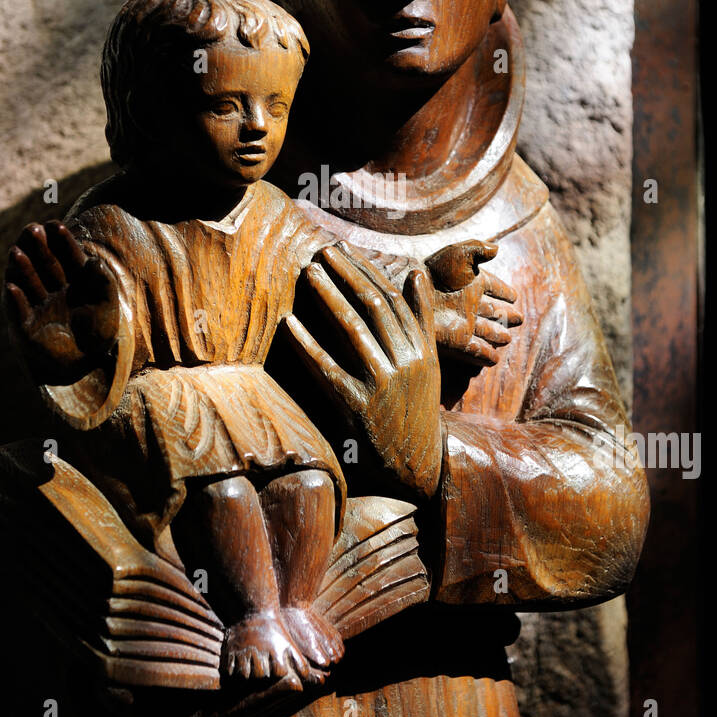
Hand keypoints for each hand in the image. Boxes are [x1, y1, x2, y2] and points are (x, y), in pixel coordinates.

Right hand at [4, 220, 119, 384]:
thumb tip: (93, 261)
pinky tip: (11, 288)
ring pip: (26, 283)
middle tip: (32, 229)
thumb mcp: (108, 304)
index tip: (55, 225)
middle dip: (37, 247)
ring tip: (16, 252)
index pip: (66, 257)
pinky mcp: (24, 329)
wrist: (88, 363)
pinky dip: (14, 302)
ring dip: (21, 268)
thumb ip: (104, 282)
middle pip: (43, 264)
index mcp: (72, 281)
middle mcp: (51, 290)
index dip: (60, 242)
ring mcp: (36, 307)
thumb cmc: (98, 330)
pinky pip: (17, 313)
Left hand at [283, 242, 442, 499]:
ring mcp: (383, 385)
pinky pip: (329, 370)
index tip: (343, 250)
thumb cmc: (416, 407)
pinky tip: (289, 325)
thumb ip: (421, 319)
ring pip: (353, 330)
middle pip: (374, 306)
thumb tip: (415, 274)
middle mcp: (405, 362)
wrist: (417, 466)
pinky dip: (308, 345)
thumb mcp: (428, 362)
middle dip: (346, 274)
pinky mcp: (359, 409)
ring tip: (308, 273)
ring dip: (329, 297)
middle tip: (321, 251)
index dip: (366, 270)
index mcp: (421, 349)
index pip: (393, 298)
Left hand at [426, 239, 521, 367]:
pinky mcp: (457, 340)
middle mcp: (469, 304)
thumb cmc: (435, 269)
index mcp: (472, 283)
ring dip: (497, 335)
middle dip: (506, 316)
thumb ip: (479, 249)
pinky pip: (475, 350)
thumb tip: (497, 248)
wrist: (412, 291)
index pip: (493, 287)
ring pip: (486, 331)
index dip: (504, 292)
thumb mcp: (460, 254)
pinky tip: (494, 359)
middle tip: (519, 319)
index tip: (514, 296)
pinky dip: (485, 355)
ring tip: (507, 339)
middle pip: (493, 311)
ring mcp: (464, 323)